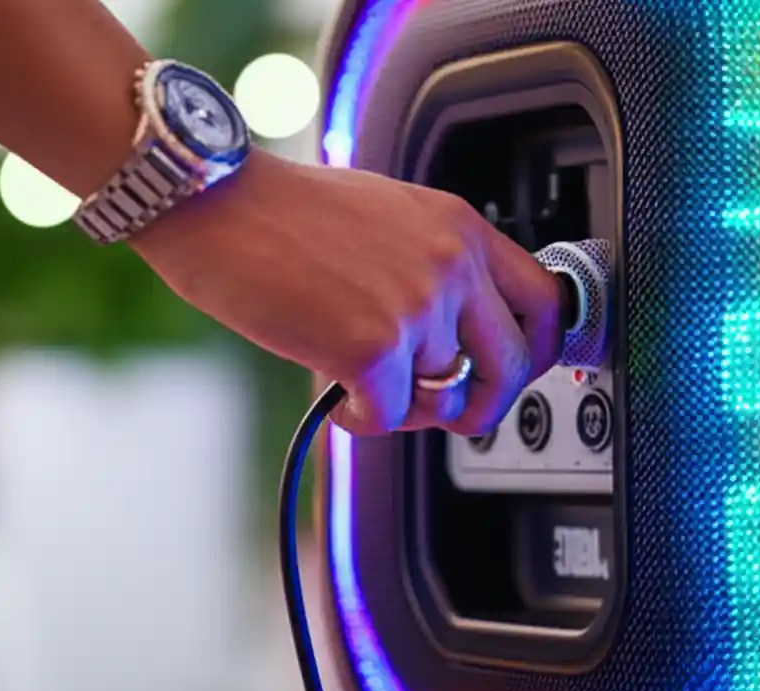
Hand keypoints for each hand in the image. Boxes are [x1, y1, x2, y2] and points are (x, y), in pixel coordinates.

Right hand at [130, 149, 565, 434]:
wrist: (216, 202)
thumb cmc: (279, 210)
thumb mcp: (383, 215)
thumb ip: (429, 264)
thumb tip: (447, 333)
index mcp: (458, 227)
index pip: (543, 301)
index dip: (535, 352)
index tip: (509, 375)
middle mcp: (450, 265)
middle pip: (511, 366)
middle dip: (478, 404)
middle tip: (440, 409)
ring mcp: (416, 308)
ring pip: (442, 398)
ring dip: (402, 405)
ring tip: (360, 382)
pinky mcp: (372, 348)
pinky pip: (389, 418)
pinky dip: (360, 418)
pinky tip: (333, 392)